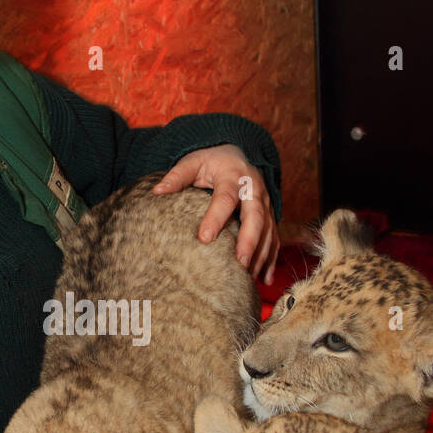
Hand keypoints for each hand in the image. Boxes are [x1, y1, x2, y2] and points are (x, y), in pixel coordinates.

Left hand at [152, 143, 279, 283]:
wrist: (238, 153)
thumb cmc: (212, 161)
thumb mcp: (193, 161)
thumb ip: (177, 176)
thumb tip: (157, 191)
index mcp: (232, 176)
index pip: (225, 198)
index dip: (215, 218)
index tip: (204, 238)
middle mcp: (254, 190)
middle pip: (255, 217)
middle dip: (249, 241)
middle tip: (239, 263)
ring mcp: (265, 203)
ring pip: (268, 230)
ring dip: (261, 254)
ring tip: (249, 277)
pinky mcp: (270, 215)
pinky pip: (274, 238)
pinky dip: (271, 259)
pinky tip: (264, 279)